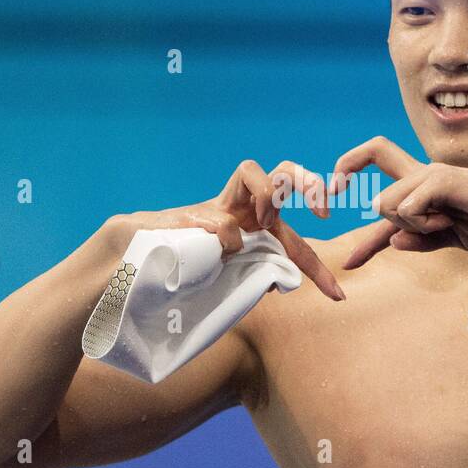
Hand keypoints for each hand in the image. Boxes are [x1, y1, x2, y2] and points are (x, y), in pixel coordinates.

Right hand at [115, 159, 345, 300]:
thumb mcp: (229, 283)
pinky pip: (220, 219)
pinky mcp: (191, 214)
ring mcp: (215, 208)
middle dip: (309, 184)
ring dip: (268, 195)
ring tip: (265, 222)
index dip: (318, 269)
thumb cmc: (183, 278)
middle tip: (323, 213)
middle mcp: (239, 211)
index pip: (294, 242)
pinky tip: (220, 250)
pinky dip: (226, 237)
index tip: (339, 297)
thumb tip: (281, 280)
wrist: (129, 275)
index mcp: (254, 229)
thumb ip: (254, 278)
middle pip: (283, 174)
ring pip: (252, 170)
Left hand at [327, 136, 467, 269]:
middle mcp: (425, 173)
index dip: (363, 217)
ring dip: (406, 225)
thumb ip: (424, 240)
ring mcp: (433, 173)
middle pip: (374, 150)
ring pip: (384, 201)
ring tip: (442, 227)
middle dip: (345, 165)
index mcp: (427, 187)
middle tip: (332, 190)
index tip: (351, 254)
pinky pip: (406, 208)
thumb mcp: (456, 240)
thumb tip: (394, 243)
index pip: (384, 191)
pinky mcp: (443, 179)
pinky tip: (447, 223)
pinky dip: (419, 224)